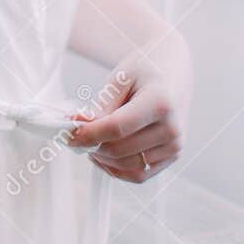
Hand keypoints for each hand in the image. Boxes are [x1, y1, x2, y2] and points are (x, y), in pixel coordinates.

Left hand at [68, 47, 191, 182]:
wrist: (174, 68)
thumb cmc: (148, 68)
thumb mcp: (121, 79)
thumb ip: (101, 107)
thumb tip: (78, 127)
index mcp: (160, 103)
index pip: (116, 128)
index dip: (88, 135)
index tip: (68, 134)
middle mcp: (172, 128)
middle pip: (119, 150)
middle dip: (91, 146)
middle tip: (75, 135)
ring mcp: (174, 145)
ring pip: (127, 167)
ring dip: (102, 159)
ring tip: (90, 143)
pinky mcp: (172, 156)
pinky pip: (139, 174)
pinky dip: (117, 169)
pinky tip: (104, 155)